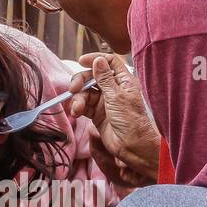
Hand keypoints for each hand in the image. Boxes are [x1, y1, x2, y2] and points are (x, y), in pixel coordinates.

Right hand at [68, 53, 160, 183]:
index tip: (82, 61)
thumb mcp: (117, 96)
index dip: (95, 60)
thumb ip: (105, 78)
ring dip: (78, 99)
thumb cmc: (132, 121)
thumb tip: (98, 60)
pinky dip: (78, 108)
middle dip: (81, 81)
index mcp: (123, 81)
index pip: (109, 62)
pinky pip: (84, 106)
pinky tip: (76, 113)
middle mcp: (113, 89)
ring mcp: (104, 102)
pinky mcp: (97, 114)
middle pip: (92, 77)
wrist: (133, 146)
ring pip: (85, 92)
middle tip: (73, 88)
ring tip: (77, 109)